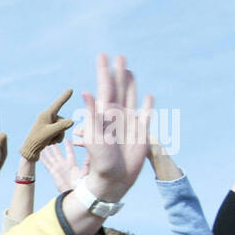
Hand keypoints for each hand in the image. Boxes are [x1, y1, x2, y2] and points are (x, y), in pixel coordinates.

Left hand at [19, 89, 73, 162]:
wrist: (29, 151)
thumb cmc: (37, 141)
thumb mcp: (49, 133)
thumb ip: (61, 126)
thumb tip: (72, 121)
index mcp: (45, 115)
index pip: (58, 104)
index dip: (64, 97)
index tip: (70, 89)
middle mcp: (47, 118)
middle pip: (63, 121)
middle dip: (60, 131)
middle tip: (49, 137)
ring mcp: (49, 125)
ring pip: (63, 129)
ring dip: (58, 137)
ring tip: (48, 141)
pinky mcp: (49, 131)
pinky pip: (60, 133)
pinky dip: (56, 139)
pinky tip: (48, 143)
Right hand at [39, 138, 88, 193]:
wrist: (73, 192)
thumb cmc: (81, 183)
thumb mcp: (85, 171)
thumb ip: (87, 162)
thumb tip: (91, 153)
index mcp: (72, 164)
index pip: (69, 152)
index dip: (68, 145)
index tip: (66, 139)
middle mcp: (64, 165)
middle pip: (58, 153)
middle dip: (55, 147)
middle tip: (51, 140)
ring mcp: (58, 168)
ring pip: (51, 157)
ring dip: (47, 151)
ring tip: (43, 145)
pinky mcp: (53, 172)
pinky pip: (47, 164)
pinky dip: (43, 159)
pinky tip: (39, 154)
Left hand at [71, 54, 153, 201]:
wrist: (114, 179)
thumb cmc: (101, 161)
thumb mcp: (95, 137)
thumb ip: (93, 115)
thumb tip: (85, 93)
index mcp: (104, 115)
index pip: (104, 87)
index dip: (104, 72)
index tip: (102, 55)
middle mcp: (116, 116)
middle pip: (119, 89)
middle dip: (118, 73)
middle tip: (118, 56)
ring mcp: (129, 123)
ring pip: (131, 97)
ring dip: (131, 84)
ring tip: (129, 70)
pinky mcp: (141, 132)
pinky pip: (145, 115)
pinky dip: (148, 106)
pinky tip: (149, 96)